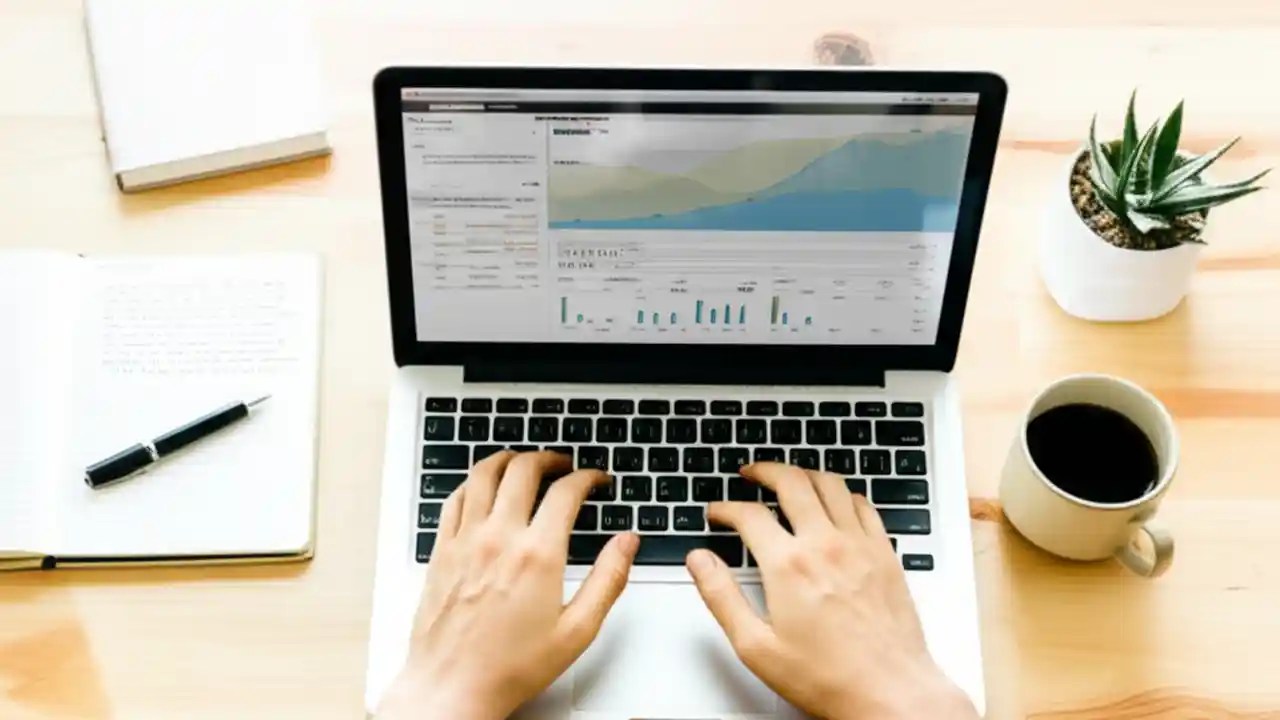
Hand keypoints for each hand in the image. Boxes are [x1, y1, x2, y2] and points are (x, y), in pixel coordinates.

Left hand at [378, 451, 638, 719]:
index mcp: (538, 554)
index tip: (596, 479)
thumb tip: (627, 544)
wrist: (452, 687)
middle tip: (563, 464)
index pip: (567, 491)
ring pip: (484, 473)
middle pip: (524, 469)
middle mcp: (499, 538)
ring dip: (509, 458)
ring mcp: (465, 540)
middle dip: (550, 458)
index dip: (588, 477)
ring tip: (523, 461)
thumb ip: (608, 580)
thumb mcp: (577, 630)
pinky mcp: (441, 550)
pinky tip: (482, 486)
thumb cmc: (510, 667)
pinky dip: (473, 482)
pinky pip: (455, 498)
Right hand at [686, 463, 976, 719]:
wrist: (889, 692)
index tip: (718, 513)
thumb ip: (721, 597)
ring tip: (789, 477)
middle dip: (764, 470)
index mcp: (788, 566)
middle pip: (791, 481)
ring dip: (804, 473)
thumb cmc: (828, 677)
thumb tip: (699, 562)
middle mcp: (825, 545)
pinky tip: (835, 501)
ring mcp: (859, 545)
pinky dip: (843, 494)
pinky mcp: (885, 553)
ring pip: (830, 484)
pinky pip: (864, 505)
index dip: (726, 507)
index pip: (748, 514)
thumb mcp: (756, 646)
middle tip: (751, 473)